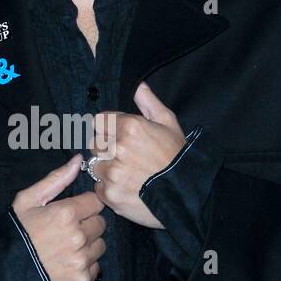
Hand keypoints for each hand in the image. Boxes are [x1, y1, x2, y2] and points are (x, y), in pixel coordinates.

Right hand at [11, 153, 105, 280]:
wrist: (2, 274)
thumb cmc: (14, 234)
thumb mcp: (27, 201)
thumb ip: (56, 179)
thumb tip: (78, 159)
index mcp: (66, 213)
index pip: (96, 202)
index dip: (85, 206)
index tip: (73, 212)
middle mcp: (78, 236)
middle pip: (100, 223)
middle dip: (87, 225)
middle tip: (67, 231)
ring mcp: (81, 260)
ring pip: (100, 245)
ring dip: (88, 245)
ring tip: (66, 248)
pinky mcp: (82, 280)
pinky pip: (95, 267)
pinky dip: (84, 266)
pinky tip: (66, 264)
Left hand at [87, 81, 185, 228]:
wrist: (186, 195)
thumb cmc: (177, 157)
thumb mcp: (169, 123)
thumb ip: (148, 102)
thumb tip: (137, 85)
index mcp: (130, 127)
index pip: (99, 121)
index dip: (108, 129)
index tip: (118, 137)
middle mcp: (118, 148)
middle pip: (95, 143)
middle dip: (107, 148)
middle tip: (125, 157)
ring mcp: (112, 173)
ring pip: (94, 165)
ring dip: (105, 168)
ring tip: (126, 173)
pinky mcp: (110, 194)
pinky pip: (98, 186)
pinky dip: (108, 188)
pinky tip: (126, 187)